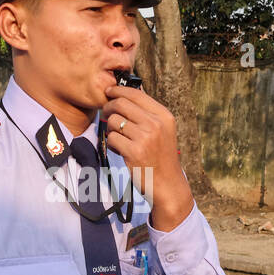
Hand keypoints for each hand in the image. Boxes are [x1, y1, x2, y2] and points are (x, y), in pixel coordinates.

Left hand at [100, 85, 193, 231]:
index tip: (109, 91)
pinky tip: (121, 150)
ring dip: (111, 128)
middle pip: (121, 104)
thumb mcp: (163, 131)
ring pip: (114, 121)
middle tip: (105, 113)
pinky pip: (112, 138)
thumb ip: (148, 113)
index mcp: (164, 116)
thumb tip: (126, 94)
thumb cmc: (161, 157)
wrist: (168, 185)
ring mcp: (145, 138)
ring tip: (119, 137)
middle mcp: (156, 124)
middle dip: (109, 107)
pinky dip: (113, 143)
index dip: (118, 90)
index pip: (136, 94)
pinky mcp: (134, 152)